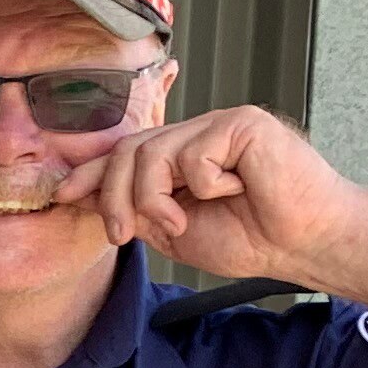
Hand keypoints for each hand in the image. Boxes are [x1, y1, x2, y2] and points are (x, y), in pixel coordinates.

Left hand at [59, 105, 367, 284]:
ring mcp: (220, 125)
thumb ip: (136, 209)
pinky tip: (238, 191)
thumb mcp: (175, 229)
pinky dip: (206, 186)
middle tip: (121, 233)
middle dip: (113, 197)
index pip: (126, 153)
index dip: (92, 173)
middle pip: (128, 151)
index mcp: (183, 156)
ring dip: (154, 198)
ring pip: (152, 153)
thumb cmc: (252, 238)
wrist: (305, 244)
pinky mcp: (243, 124)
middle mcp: (199, 134)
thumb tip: (82, 196)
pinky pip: (194, 156)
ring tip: (182, 221)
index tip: (62, 195)